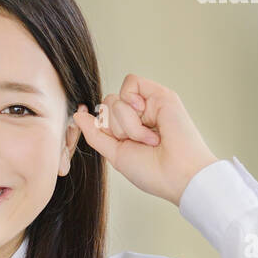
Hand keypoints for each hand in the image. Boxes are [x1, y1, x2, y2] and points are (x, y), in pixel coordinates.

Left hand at [73, 74, 218, 206]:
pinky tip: (146, 115)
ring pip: (114, 98)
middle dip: (116, 129)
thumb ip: (95, 133)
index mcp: (129, 129)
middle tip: (141, 144)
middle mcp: (139, 115)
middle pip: (105, 106)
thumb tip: (79, 114)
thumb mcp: (114, 153)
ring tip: (150, 138)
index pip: (102, 116)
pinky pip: (130, 83)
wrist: (178, 175)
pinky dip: (131, 101)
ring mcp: (150, 103)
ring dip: (128, 124)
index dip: (103, 127)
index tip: (117, 142)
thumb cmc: (153, 171)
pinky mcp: (161, 94)